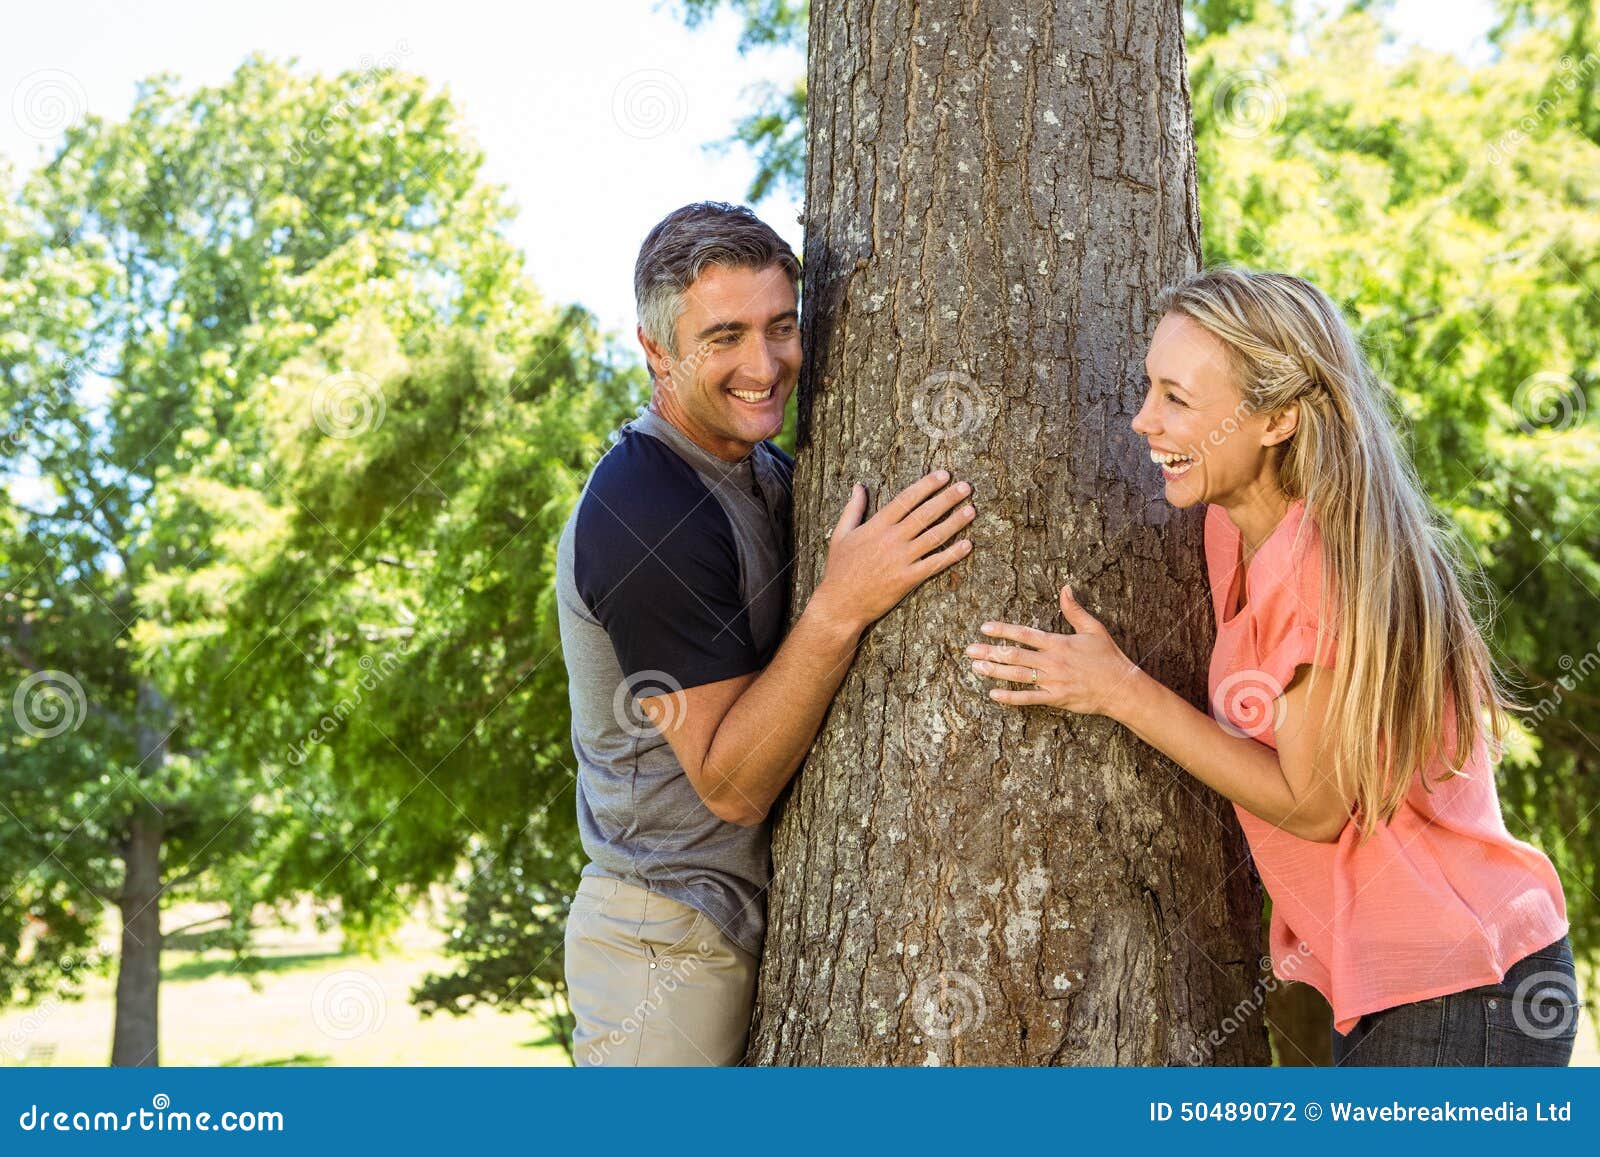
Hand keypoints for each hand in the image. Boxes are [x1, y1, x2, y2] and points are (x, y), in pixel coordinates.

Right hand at [811, 469, 974, 633]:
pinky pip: (935, 564)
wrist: (840, 604)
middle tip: (966, 487)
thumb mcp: (840, 535)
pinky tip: (968, 544)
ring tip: (972, 510)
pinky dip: (953, 554)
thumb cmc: (839, 570)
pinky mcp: (908, 579)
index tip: (943, 475)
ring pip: (934, 536)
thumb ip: (852, 509)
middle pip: (925, 513)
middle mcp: (891, 539)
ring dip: (955, 522)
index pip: (906, 499)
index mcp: (876, 526)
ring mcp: (901, 559)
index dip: (926, 485)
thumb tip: (858, 487)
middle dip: (948, 498)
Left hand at [965, 585, 1140, 715]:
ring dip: (995, 671)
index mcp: (1058, 643)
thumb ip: (1075, 610)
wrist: (1122, 687)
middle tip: (968, 650)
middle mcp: (1052, 662)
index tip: (984, 627)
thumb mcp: (1094, 628)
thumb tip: (1065, 588)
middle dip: (990, 651)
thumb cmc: (1108, 657)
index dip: (1003, 630)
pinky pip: (1029, 699)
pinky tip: (993, 694)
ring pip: (1017, 675)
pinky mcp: (1056, 699)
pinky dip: (1010, 697)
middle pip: (1015, 655)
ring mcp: (1053, 681)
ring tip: (975, 667)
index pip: (1025, 634)